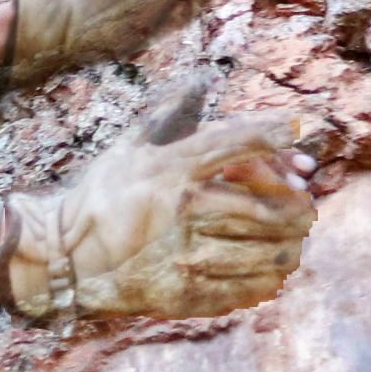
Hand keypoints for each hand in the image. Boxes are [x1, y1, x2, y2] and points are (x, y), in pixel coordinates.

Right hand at [0, 91, 315, 322]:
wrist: (63, 258)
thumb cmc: (101, 197)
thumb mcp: (130, 146)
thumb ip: (173, 114)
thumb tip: (204, 77)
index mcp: (172, 169)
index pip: (236, 143)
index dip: (273, 133)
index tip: (297, 129)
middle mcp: (184, 210)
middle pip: (267, 208)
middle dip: (298, 209)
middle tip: (306, 209)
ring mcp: (186, 255)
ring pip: (265, 252)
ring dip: (289, 246)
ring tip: (293, 242)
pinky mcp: (184, 294)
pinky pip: (245, 289)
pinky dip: (267, 279)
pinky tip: (270, 272)